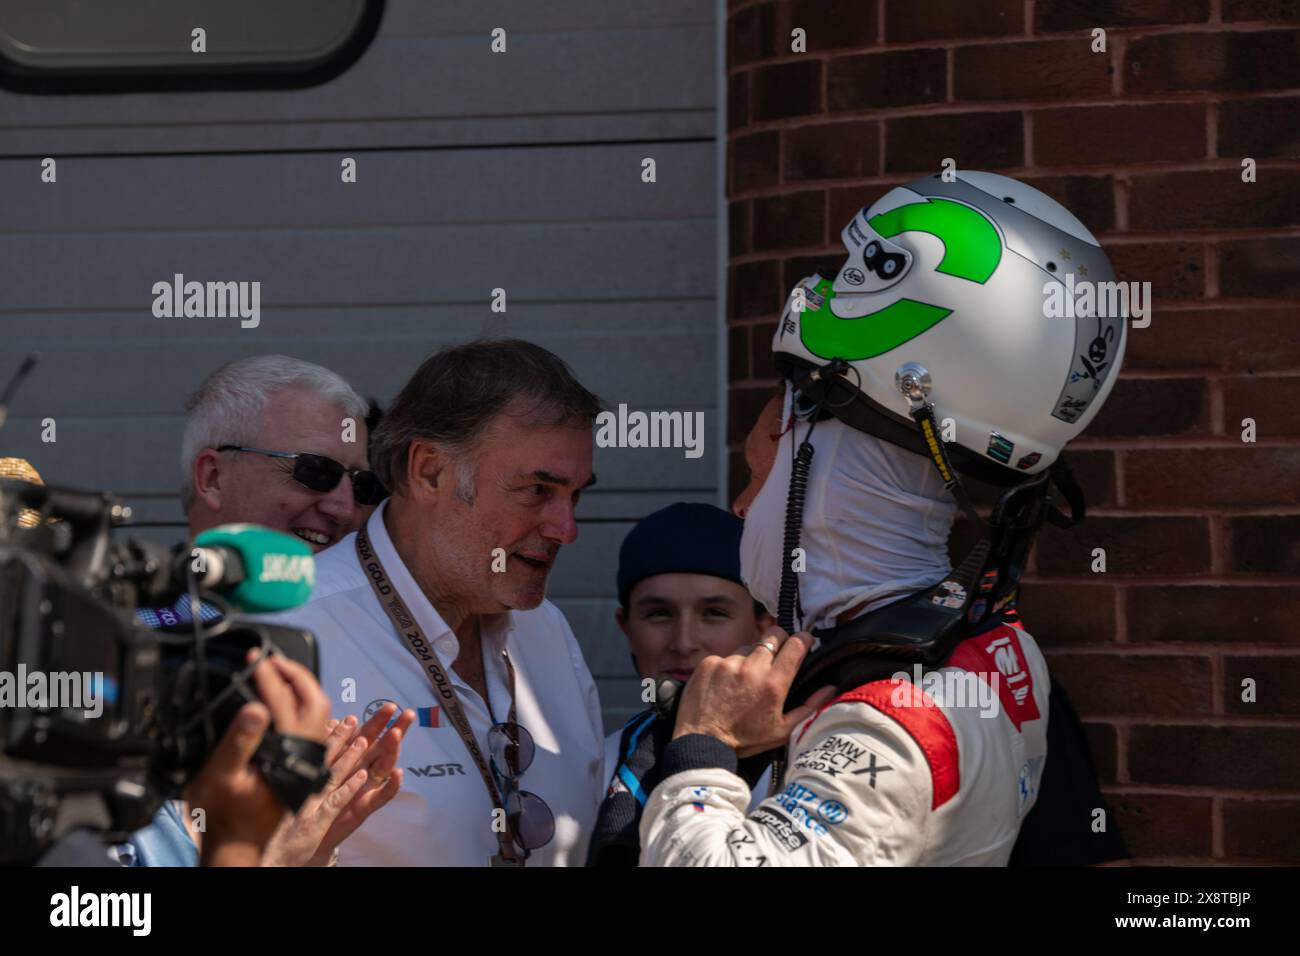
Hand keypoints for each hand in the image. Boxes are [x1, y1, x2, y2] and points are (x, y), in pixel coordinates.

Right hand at [189, 650, 330, 866]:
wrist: (236, 847)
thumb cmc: (224, 815)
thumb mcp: (222, 776)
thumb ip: (239, 741)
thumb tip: (256, 707)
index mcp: (287, 753)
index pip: (284, 703)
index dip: (270, 676)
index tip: (256, 658)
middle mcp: (305, 755)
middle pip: (315, 703)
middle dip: (297, 675)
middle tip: (273, 660)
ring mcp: (307, 761)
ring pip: (320, 715)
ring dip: (304, 689)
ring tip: (281, 673)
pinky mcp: (302, 766)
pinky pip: (316, 729)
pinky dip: (307, 707)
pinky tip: (295, 702)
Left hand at [261, 703, 412, 865]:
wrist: (307, 829)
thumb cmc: (315, 796)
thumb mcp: (320, 766)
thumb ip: (327, 744)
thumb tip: (332, 722)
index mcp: (353, 760)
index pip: (370, 735)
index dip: (380, 721)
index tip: (390, 705)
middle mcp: (364, 771)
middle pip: (383, 747)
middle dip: (396, 729)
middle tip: (407, 714)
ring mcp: (366, 789)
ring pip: (384, 767)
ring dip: (392, 750)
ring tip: (396, 735)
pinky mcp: (364, 807)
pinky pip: (381, 797)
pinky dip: (391, 786)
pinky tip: (399, 774)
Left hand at [672, 628, 836, 756]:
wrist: (702, 742)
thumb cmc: (745, 740)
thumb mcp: (782, 731)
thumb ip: (808, 707)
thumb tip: (831, 688)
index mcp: (774, 684)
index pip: (795, 644)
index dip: (803, 639)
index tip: (805, 641)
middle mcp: (753, 668)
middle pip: (773, 635)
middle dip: (780, 640)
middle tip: (778, 655)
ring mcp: (729, 662)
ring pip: (748, 646)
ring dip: (752, 657)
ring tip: (745, 680)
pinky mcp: (709, 662)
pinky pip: (725, 656)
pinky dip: (728, 667)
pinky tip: (725, 685)